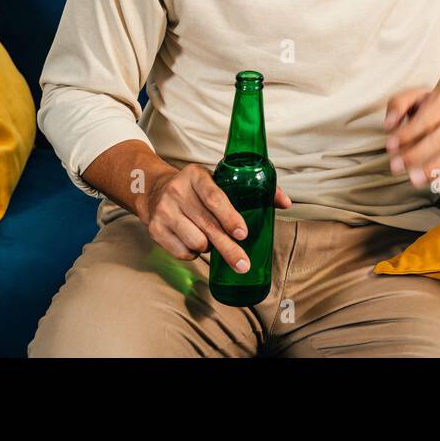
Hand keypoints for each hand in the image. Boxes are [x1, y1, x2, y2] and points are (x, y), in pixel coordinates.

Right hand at [138, 164, 291, 266]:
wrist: (153, 189)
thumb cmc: (196, 188)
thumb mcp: (219, 179)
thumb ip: (254, 189)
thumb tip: (285, 203)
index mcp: (196, 175)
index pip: (215, 198)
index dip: (230, 217)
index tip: (243, 233)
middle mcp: (178, 191)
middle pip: (208, 226)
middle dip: (229, 249)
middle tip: (243, 264)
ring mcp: (164, 211)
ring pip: (195, 242)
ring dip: (208, 247)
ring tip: (211, 239)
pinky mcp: (154, 228)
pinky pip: (181, 252)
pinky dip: (193, 253)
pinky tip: (194, 242)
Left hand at [384, 86, 439, 193]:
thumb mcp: (417, 95)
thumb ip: (398, 104)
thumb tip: (389, 125)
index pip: (425, 120)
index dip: (406, 134)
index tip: (390, 145)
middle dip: (416, 155)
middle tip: (397, 166)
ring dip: (434, 169)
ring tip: (414, 179)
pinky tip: (437, 184)